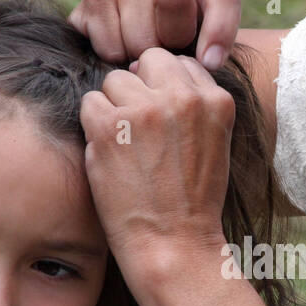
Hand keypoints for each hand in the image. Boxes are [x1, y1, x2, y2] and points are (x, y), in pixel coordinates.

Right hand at [70, 0, 241, 69]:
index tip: (211, 63)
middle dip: (173, 45)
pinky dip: (116, 60)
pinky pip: (110, 47)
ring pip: (139, 39)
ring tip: (146, 52)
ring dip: (143, 59)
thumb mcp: (214, 45)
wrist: (142, 38)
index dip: (218, 31)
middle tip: (170, 52)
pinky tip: (122, 47)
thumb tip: (207, 62)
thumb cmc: (187, 47)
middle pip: (174, 9)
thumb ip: (219, 48)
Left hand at [79, 48, 233, 265]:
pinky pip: (89, 102)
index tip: (164, 121)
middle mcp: (183, 97)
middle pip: (148, 60)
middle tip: (140, 130)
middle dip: (140, 87)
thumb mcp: (213, 143)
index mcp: (216, 100)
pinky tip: (110, 155)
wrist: (175, 245)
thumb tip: (144, 70)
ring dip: (114, 108)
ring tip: (126, 147)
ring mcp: (145, 109)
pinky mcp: (110, 125)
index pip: (181, 64)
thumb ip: (191, 104)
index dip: (165, 89)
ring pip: (115, 80)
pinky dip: (93, 127)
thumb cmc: (192, 201)